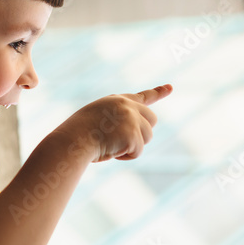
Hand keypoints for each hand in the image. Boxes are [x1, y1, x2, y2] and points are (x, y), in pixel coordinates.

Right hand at [52, 84, 172, 162]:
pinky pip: (138, 151)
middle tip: (122, 141)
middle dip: (142, 134)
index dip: (158, 92)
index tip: (170, 88)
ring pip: (147, 137)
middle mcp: (128, 105)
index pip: (142, 96)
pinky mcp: (133, 134)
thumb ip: (118, 121)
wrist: (72, 140)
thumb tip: (133, 138)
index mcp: (117, 101)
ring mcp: (132, 118)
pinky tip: (111, 151)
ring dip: (133, 146)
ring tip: (111, 145)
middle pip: (152, 120)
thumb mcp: (97, 121)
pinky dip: (126, 156)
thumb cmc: (77, 135)